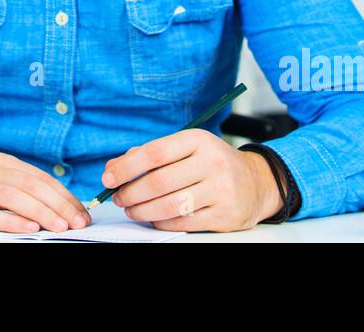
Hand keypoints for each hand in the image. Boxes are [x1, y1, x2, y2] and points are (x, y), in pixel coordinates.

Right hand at [0, 147, 89, 232]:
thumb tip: (46, 200)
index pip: (39, 178)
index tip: (81, 211)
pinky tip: (29, 229)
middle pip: (32, 186)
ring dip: (42, 212)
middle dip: (60, 205)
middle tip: (79, 222)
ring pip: (14, 198)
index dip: (63, 195)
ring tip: (61, 227)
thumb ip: (10, 182)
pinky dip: (11, 221)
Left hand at [100, 129, 281, 231]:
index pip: (154, 153)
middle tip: (119, 198)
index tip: (107, 177)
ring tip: (132, 209)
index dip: (126, 167)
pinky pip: (183, 223)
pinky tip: (154, 218)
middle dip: (130, 193)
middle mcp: (212, 162)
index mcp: (198, 140)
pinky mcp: (225, 215)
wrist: (256, 182)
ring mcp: (221, 190)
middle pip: (159, 182)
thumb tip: (113, 168)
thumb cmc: (210, 163)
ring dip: (142, 211)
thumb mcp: (186, 148)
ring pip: (169, 206)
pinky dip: (161, 223)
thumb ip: (150, 155)